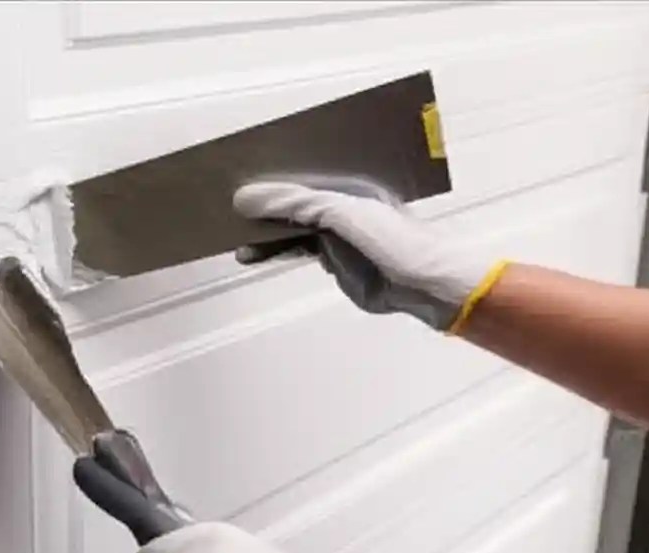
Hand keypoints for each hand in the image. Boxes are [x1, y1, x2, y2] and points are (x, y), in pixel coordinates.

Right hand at [232, 181, 505, 332]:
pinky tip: (250, 255)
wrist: (424, 285)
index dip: (268, 170)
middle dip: (260, 202)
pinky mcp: (332, 259)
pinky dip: (271, 252)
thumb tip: (245, 198)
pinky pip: (294, 249)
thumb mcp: (341, 212)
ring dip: (261, 232)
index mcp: (345, 181)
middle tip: (224, 205)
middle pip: (290, 198)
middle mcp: (338, 202)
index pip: (298, 170)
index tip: (234, 172)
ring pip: (288, 226)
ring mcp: (334, 231)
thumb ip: (295, 203)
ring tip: (230, 236)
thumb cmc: (394, 239)